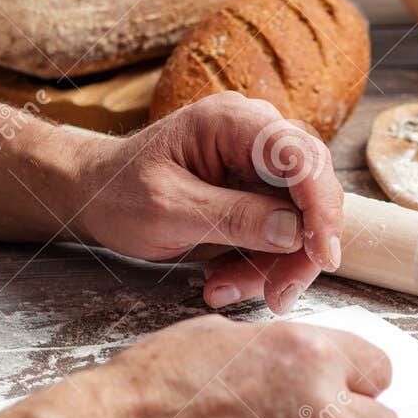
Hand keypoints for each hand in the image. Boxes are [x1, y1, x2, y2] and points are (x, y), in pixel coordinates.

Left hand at [74, 92, 343, 314]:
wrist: (94, 196)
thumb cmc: (119, 194)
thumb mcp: (169, 210)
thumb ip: (232, 217)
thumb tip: (295, 230)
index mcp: (232, 122)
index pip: (302, 155)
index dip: (322, 207)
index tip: (323, 257)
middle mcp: (255, 134)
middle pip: (312, 190)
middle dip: (300, 250)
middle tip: (276, 296)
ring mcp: (258, 162)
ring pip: (301, 218)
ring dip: (275, 265)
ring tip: (223, 291)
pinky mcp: (256, 190)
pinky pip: (280, 232)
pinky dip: (260, 264)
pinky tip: (222, 280)